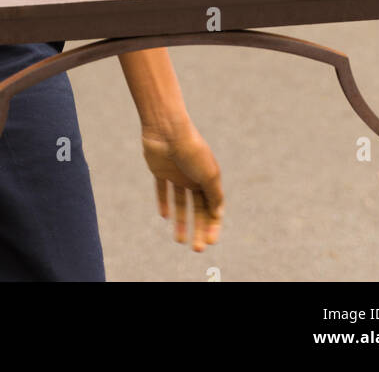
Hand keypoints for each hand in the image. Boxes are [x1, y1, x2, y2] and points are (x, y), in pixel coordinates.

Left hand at [141, 115, 223, 250]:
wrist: (166, 130)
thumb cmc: (191, 150)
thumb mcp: (208, 175)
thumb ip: (214, 196)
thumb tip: (218, 215)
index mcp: (208, 177)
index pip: (213, 206)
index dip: (213, 224)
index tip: (210, 241)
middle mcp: (194, 176)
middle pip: (197, 208)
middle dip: (198, 228)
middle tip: (196, 248)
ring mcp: (177, 173)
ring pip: (180, 202)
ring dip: (181, 221)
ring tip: (179, 240)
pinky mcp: (160, 170)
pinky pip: (163, 190)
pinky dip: (164, 203)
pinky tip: (165, 216)